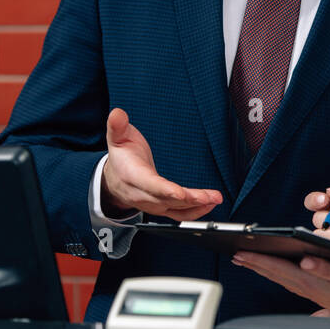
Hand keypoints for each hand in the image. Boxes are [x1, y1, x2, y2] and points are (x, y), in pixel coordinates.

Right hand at [100, 107, 221, 220]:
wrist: (114, 180)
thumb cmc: (122, 156)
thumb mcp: (117, 138)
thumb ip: (117, 126)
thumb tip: (116, 113)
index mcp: (132, 176)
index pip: (150, 185)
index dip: (165, 190)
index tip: (180, 193)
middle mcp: (142, 194)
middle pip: (167, 200)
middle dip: (190, 200)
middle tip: (211, 197)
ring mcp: (152, 204)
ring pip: (176, 209)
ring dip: (197, 206)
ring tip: (215, 199)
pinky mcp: (161, 208)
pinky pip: (178, 214)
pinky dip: (194, 212)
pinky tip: (209, 205)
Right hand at [232, 252, 329, 322]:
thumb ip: (329, 313)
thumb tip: (314, 317)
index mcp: (324, 296)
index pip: (289, 280)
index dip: (265, 270)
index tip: (244, 259)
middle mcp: (328, 296)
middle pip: (290, 279)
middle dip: (263, 267)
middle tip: (241, 254)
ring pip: (309, 279)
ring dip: (284, 269)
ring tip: (263, 257)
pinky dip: (323, 269)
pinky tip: (307, 260)